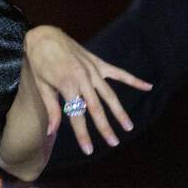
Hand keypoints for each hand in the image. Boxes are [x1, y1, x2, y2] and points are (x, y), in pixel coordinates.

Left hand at [23, 25, 152, 154]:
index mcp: (67, 85)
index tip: (88, 151)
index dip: (82, 134)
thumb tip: (51, 132)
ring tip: (128, 127)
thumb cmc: (40, 63)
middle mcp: (83, 78)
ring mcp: (93, 70)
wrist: (45, 37)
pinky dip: (134, 80)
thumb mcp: (41, 86)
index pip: (77, 116)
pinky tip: (148, 86)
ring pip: (110, 94)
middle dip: (105, 127)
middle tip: (114, 143)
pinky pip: (119, 73)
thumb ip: (52, 109)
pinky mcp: (98, 63)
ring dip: (119, 111)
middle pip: (97, 108)